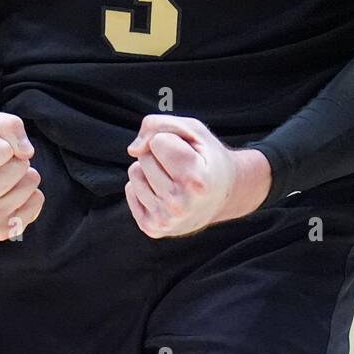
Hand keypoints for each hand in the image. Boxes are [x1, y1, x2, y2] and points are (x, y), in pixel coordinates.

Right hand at [0, 110, 42, 240]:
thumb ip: (8, 125)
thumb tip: (27, 153)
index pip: (3, 149)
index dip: (0, 141)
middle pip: (19, 166)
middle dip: (13, 157)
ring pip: (31, 181)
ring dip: (22, 173)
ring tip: (0, 176)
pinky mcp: (3, 231)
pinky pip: (38, 201)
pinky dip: (30, 192)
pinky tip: (8, 192)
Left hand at [125, 114, 271, 238]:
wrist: (224, 198)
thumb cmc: (207, 158)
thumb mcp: (193, 131)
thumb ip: (160, 125)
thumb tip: (132, 150)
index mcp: (196, 181)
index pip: (158, 141)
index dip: (172, 140)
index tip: (191, 154)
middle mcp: (180, 205)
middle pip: (144, 157)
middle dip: (160, 155)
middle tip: (182, 167)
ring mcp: (165, 220)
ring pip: (134, 173)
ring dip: (150, 170)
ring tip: (174, 179)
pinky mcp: (152, 228)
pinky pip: (130, 190)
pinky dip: (144, 186)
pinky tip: (165, 193)